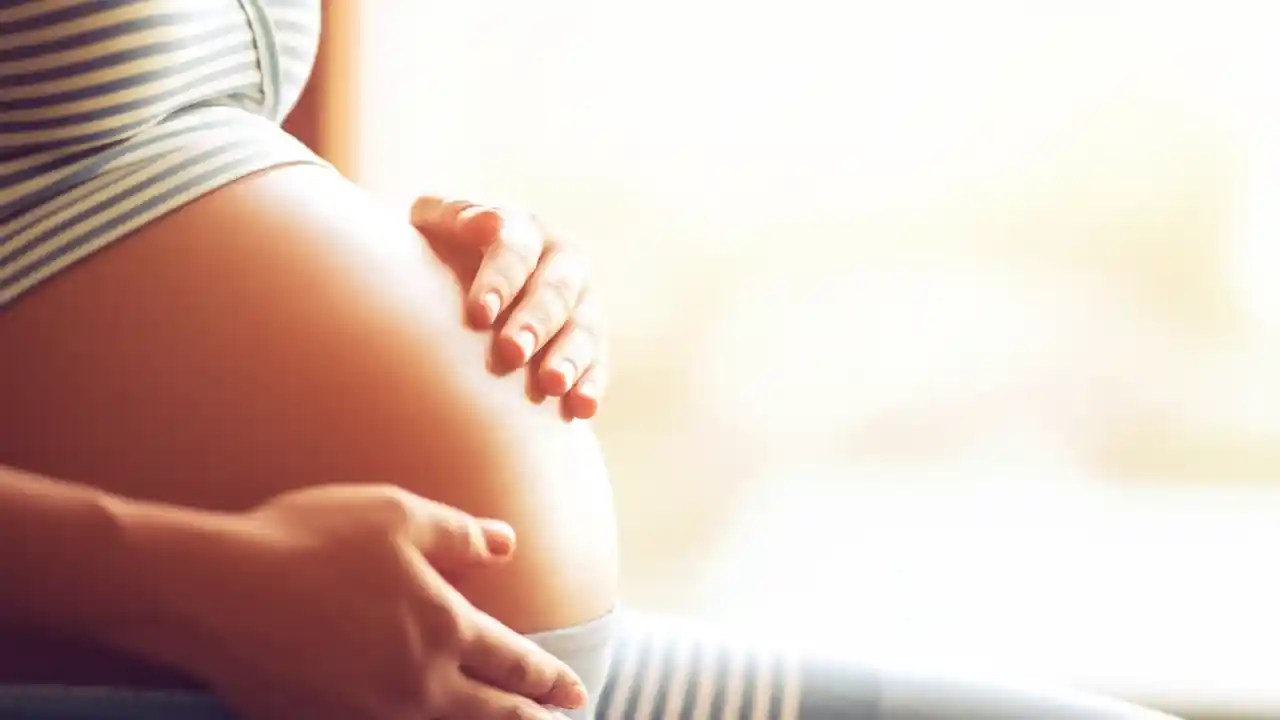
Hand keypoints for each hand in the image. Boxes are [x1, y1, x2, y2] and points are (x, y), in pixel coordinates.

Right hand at [121, 485, 585, 719]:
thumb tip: (508, 544)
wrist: (215, 591)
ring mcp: (372, 717)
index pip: (514, 662)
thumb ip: (460, 535)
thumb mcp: (396, 516)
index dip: (549, 678)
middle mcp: (418, 686)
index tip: (576, 690)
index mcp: (443, 629)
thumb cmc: (309, 540)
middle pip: (492, 716)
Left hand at [411, 197, 606, 418]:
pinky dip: (592, 384)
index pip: (517, 249)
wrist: (457, 287)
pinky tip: (580, 409)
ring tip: (552, 384)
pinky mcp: (591, 342)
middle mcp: (560, 261)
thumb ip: (453, 216)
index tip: (479, 314)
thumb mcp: (434, 227)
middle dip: (535, 321)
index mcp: (523, 228)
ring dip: (570, 355)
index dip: (500, 279)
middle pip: (555, 290)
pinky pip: (599, 363)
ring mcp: (582, 302)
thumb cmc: (439, 254)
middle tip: (510, 352)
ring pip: (583, 327)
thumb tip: (488, 223)